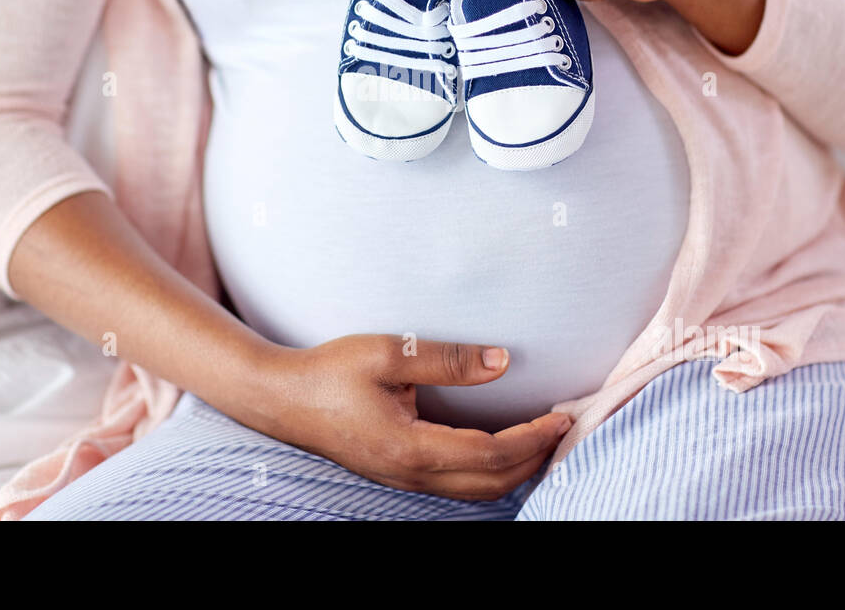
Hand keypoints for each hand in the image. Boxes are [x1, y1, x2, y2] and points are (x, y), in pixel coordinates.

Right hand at [256, 334, 571, 500]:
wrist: (280, 398)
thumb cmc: (330, 371)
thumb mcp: (390, 353)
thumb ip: (449, 360)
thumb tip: (503, 362)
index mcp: (411, 448)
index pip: (491, 455)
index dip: (532, 439)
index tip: (561, 416)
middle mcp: (411, 474)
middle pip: (490, 484)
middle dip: (534, 461)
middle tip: (565, 430)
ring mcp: (402, 479)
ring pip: (474, 491)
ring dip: (514, 471)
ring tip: (543, 441)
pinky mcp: (397, 473)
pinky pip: (456, 484)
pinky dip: (489, 472)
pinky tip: (501, 449)